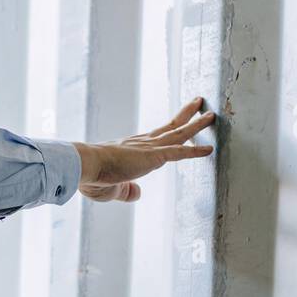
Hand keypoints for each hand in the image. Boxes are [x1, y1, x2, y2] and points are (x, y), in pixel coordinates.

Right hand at [73, 98, 215, 202]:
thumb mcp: (112, 189)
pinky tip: (209, 149)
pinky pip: (179, 152)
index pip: (155, 137)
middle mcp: (142, 144)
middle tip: (198, 104)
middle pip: (169, 127)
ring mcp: (148, 148)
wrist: (85, 166)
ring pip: (178, 134)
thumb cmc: (92, 177)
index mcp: (131, 150)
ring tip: (210, 116)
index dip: (168, 129)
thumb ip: (126, 192)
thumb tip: (137, 193)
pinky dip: (195, 151)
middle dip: (185, 115)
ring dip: (196, 125)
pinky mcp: (152, 156)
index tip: (177, 120)